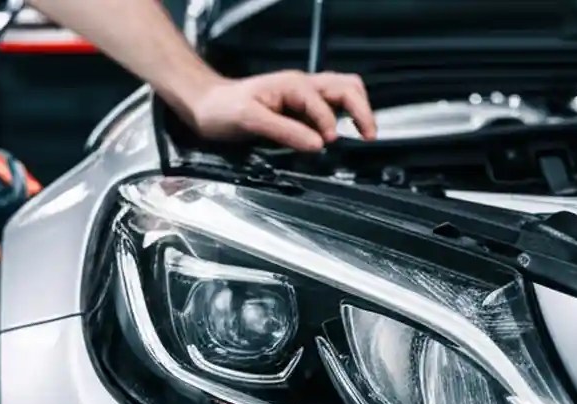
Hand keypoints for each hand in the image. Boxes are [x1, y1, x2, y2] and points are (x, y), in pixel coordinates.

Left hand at [176, 70, 377, 151]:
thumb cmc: (223, 109)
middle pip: (348, 87)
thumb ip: (286, 131)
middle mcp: (302, 86)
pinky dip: (345, 117)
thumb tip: (318, 145)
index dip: (329, 125)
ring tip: (365, 134)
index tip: (329, 145)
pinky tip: (342, 135)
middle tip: (369, 135)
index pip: (324, 104)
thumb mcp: (251, 120)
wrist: (206, 106)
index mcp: (293, 86)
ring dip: (358, 111)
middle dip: (363, 110)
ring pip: (344, 93)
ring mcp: (304, 95)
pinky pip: (333, 106)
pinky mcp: (301, 107)